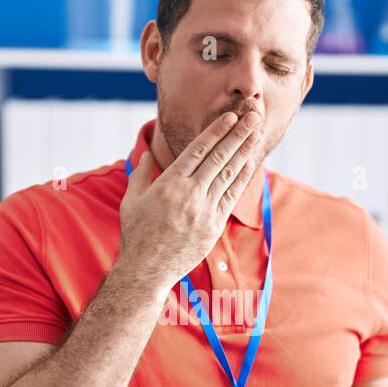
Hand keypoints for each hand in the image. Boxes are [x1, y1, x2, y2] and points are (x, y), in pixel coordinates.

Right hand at [117, 110, 260, 285]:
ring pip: (229, 174)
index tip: (230, 117)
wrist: (148, 269)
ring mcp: (205, 210)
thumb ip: (141, 174)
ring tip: (256, 135)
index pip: (198, 150)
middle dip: (238, 135)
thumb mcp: (132, 200)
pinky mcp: (214, 225)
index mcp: (169, 183)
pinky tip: (250, 164)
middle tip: (252, 117)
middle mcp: (190, 194)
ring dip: (244, 152)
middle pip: (219, 157)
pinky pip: (231, 196)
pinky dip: (242, 179)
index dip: (217, 131)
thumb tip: (147, 154)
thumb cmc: (137, 234)